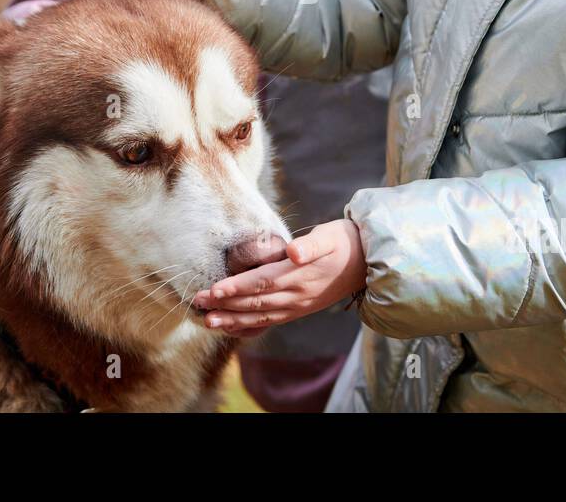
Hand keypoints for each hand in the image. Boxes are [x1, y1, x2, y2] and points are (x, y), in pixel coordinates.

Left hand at [192, 220, 366, 334]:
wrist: (367, 261)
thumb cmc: (344, 242)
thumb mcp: (331, 236)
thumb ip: (312, 245)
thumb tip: (293, 251)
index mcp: (299, 274)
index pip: (262, 282)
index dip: (237, 287)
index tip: (214, 290)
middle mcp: (296, 294)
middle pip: (255, 302)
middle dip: (225, 305)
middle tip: (198, 304)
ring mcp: (297, 305)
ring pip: (260, 316)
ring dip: (233, 320)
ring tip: (208, 322)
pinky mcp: (298, 310)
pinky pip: (270, 322)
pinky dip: (249, 327)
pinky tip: (232, 328)